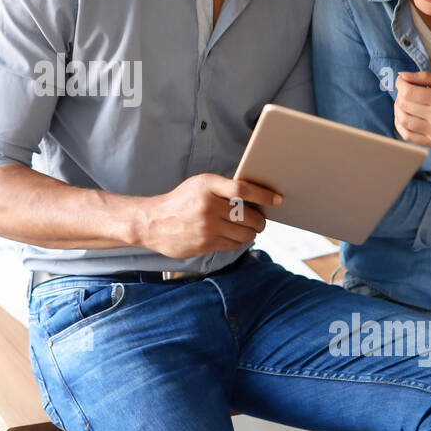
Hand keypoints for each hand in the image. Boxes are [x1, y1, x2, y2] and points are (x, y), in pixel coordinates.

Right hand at [139, 173, 281, 259]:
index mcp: (207, 185)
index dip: (264, 196)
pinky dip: (239, 242)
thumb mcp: (199, 185)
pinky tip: (235, 237)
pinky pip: (234, 245)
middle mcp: (207, 205)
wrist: (153, 222)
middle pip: (248, 215)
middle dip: (260, 220)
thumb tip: (255, 197)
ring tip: (249, 230)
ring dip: (252, 233)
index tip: (277, 200)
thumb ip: (222, 188)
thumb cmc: (181, 202)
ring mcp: (206, 227)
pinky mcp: (205, 244)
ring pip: (244, 233)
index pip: (243, 189)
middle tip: (261, 221)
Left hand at [393, 70, 430, 149]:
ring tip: (402, 104)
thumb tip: (402, 75)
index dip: (400, 85)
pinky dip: (399, 126)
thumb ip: (426, 77)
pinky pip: (408, 136)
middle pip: (404, 105)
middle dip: (399, 96)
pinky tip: (403, 118)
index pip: (409, 92)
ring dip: (397, 110)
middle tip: (403, 93)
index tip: (401, 82)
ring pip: (403, 120)